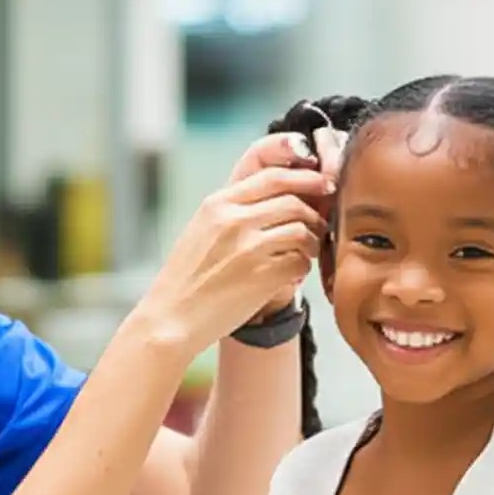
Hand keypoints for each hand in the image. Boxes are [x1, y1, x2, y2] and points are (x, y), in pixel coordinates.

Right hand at [131, 134, 332, 357]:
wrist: (171, 318)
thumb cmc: (187, 277)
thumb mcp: (202, 229)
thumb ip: (234, 209)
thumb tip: (280, 195)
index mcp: (217, 204)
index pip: (273, 176)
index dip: (305, 178)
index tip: (322, 184)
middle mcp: (233, 221)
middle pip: (293, 202)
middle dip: (314, 213)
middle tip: (320, 225)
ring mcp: (248, 248)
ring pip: (302, 231)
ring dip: (311, 243)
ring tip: (304, 253)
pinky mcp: (262, 276)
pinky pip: (300, 262)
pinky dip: (302, 268)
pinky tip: (291, 274)